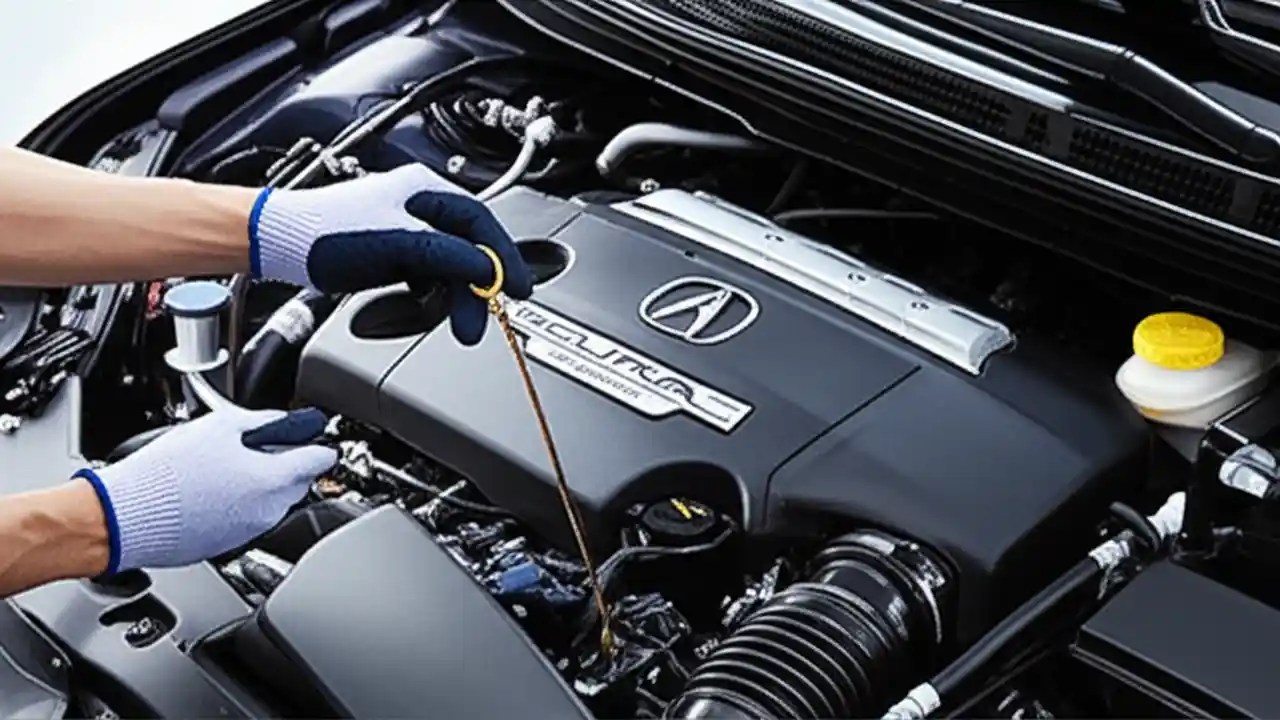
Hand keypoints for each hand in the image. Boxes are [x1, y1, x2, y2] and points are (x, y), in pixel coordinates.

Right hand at [73, 408, 336, 574]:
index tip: (318, 440)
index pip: (319, 460)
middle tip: (260, 447)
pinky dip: (239, 504)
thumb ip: (259, 421)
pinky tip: (212, 491)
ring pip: (272, 502)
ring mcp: (249, 532)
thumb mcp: (218, 426)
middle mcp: (268, 511)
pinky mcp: (227, 545)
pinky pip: (247, 519)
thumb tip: (279, 422)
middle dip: (287, 464)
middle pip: (298, 482)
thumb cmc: (166, 473)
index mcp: (273, 480)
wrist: (125, 516)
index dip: (319, 444)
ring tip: (225, 468)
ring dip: (261, 484)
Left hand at [249, 164, 533, 344]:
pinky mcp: (392, 252)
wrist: (282, 244)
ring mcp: (406, 230)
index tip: (520, 289)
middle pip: (468, 249)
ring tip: (456, 321)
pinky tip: (430, 305)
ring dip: (454, 295)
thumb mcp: (402, 245)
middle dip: (476, 288)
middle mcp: (420, 207)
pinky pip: (428, 274)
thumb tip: (490, 270)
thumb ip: (452, 257)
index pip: (484, 225)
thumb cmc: (329, 234)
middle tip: (480, 320)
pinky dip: (434, 293)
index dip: (505, 259)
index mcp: (427, 192)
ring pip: (449, 265)